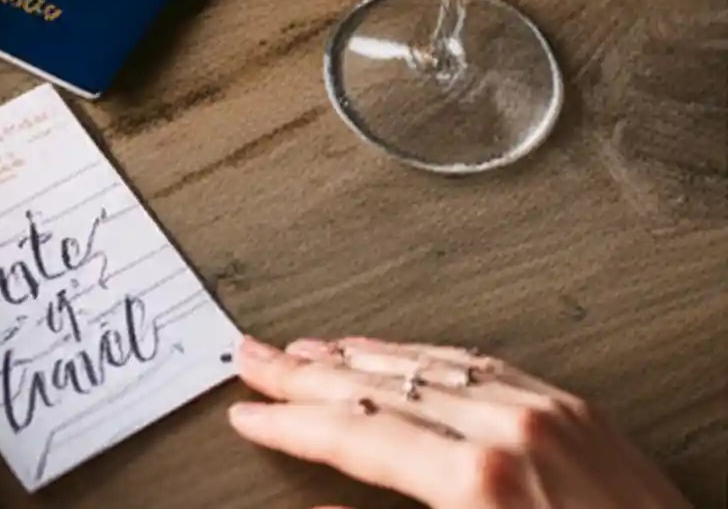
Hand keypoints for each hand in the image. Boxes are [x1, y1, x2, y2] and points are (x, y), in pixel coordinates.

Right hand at [230, 336, 689, 508]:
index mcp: (477, 480)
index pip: (353, 435)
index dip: (291, 421)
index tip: (251, 413)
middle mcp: (510, 430)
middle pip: (380, 385)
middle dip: (306, 371)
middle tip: (256, 356)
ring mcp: (546, 413)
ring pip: (427, 365)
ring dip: (360, 354)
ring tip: (312, 347)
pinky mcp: (576, 411)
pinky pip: (482, 365)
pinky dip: (427, 355)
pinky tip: (404, 352)